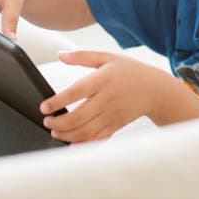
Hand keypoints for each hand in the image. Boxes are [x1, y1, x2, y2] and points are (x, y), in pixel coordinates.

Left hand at [39, 50, 167, 142]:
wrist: (154, 89)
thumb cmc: (129, 71)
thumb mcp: (107, 57)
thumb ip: (82, 56)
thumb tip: (60, 54)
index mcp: (103, 79)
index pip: (76, 92)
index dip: (58, 101)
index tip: (44, 107)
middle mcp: (107, 99)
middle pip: (79, 116)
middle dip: (59, 123)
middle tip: (47, 122)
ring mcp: (112, 114)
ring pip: (86, 131)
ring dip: (67, 135)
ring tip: (55, 132)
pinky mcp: (116, 125)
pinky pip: (98, 139)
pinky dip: (84, 144)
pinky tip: (72, 143)